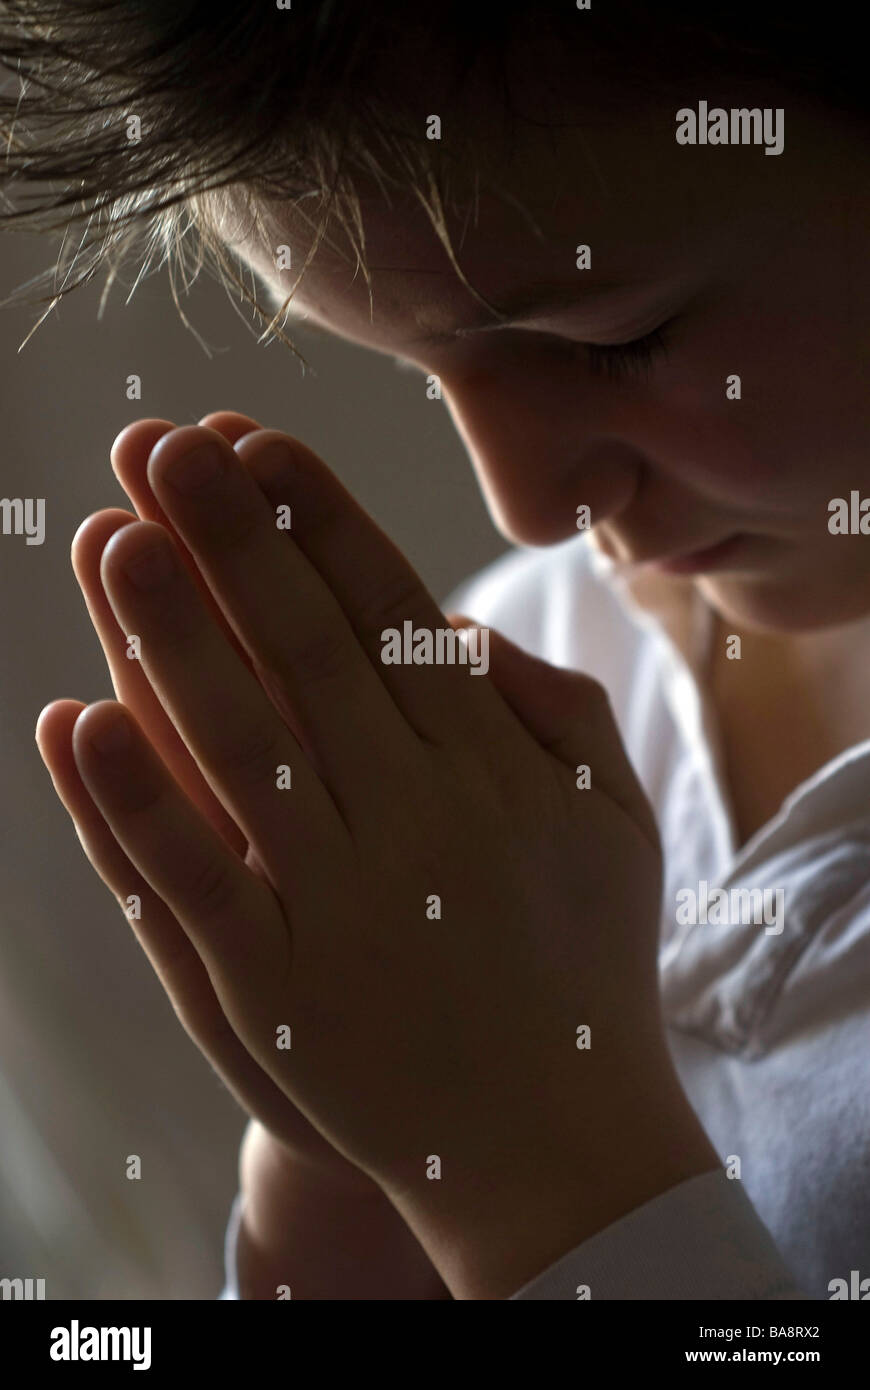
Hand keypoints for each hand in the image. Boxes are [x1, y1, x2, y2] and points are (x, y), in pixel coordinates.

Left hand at [38, 417, 716, 1297]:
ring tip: (112, 535)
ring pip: (243, 747)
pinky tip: (75, 721)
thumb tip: (466, 625)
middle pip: (308, 654)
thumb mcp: (612, 823)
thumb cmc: (584, 961)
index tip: (256, 442)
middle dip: (232, 539)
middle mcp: (418, 820)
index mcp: (494, 769)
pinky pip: (197, 883)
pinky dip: (136, 802)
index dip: (319, 524)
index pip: (393, 616)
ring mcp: (343, 905)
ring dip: (170, 637)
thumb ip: (557, 712)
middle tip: (163, 444)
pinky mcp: (278, 992)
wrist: (558, 1142)